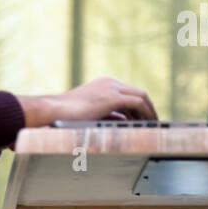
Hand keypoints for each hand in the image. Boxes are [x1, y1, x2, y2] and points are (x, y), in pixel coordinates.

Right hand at [17, 76, 157, 131]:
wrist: (52, 111)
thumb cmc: (66, 115)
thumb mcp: (92, 113)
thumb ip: (108, 114)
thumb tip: (123, 121)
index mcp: (104, 84)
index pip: (129, 93)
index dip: (140, 106)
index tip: (145, 118)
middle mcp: (110, 82)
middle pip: (138, 93)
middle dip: (148, 108)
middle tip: (154, 122)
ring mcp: (111, 87)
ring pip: (141, 96)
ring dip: (149, 111)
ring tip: (154, 126)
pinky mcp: (112, 96)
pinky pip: (138, 103)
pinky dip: (146, 113)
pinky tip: (149, 124)